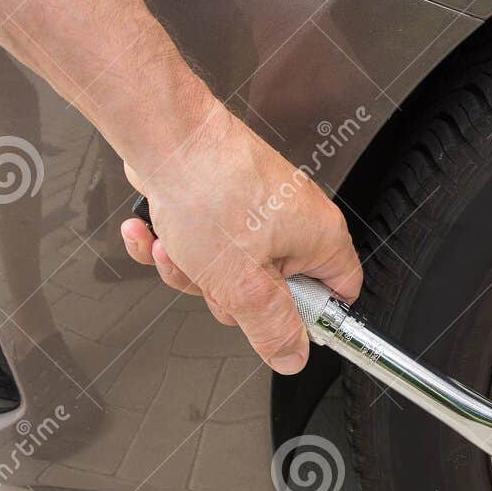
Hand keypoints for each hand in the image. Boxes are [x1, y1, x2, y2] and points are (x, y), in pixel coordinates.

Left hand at [117, 101, 360, 374]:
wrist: (162, 133)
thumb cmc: (208, 188)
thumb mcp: (241, 282)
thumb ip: (271, 327)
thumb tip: (293, 356)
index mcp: (319, 237)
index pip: (340, 294)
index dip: (312, 320)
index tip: (279, 330)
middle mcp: (295, 219)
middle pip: (273, 290)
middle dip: (229, 295)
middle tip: (215, 279)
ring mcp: (257, 208)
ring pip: (229, 269)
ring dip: (191, 269)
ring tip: (174, 246)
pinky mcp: (222, 199)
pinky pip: (203, 242)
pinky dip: (174, 242)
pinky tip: (152, 231)